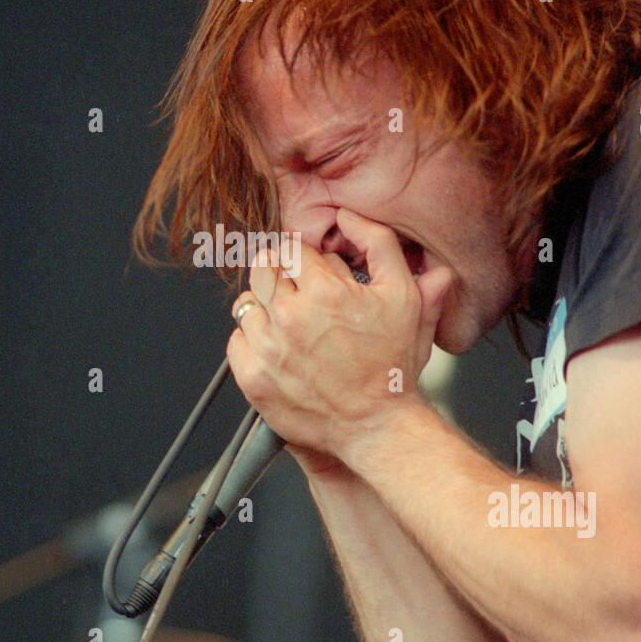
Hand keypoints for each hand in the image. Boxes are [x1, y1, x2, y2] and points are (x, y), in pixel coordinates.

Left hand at [227, 210, 452, 467]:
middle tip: (302, 296)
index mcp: (325, 291)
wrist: (376, 426)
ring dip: (267, 308)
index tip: (320, 278)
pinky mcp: (253, 378)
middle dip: (282, 275)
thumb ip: (381, 245)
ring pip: (248, 303)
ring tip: (294, 327)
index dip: (309, 261)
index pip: (294, 249)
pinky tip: (280, 349)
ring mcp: (268, 349)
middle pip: (264, 268)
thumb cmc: (392, 365)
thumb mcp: (403, 296)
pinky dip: (253, 341)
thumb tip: (349, 215)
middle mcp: (290, 317)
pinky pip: (236, 341)